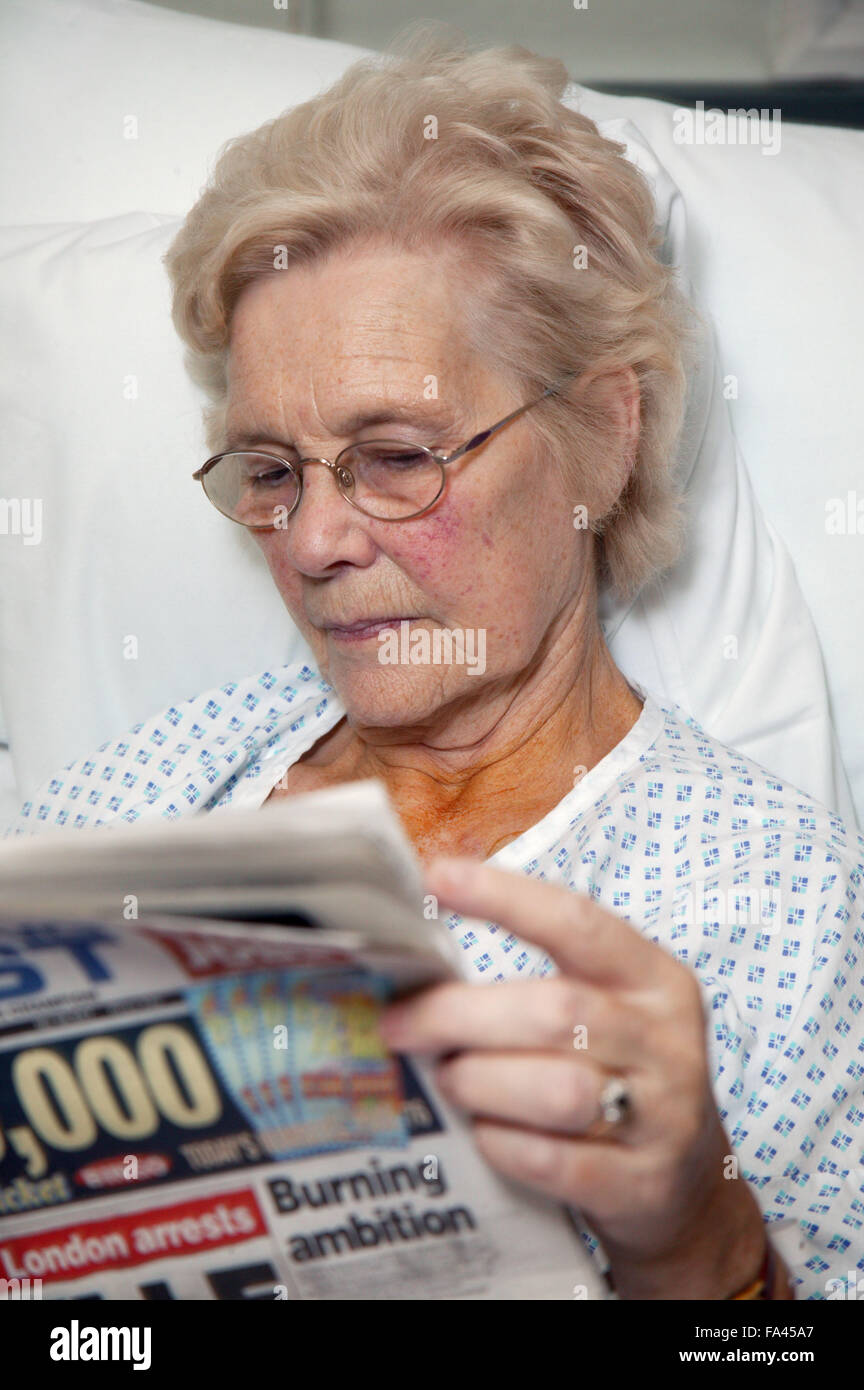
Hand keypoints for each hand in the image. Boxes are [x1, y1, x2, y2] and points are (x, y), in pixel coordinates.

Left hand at [379, 856, 773, 1299]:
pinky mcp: (643, 1184)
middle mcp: (666, 1040)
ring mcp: (663, 1116)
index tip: (435, 878)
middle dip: (459, 1014)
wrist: (689, 1186)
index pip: (578, 922)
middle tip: (398, 1023)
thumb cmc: (616, 1075)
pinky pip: (555, 1160)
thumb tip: (418, 966)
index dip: (505, 897)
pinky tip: (481, 1132)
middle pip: (555, 1011)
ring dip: (480, 1082)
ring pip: (556, 1089)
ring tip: (446, 1080)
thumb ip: (532, 983)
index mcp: (653, 978)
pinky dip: (503, 1142)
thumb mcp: (603, 1012)